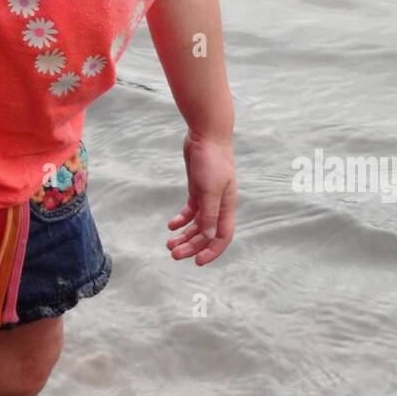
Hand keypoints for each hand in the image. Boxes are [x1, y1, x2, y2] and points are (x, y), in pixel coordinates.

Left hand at [166, 129, 236, 265]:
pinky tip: (171, 225)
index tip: (197, 262)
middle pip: (206, 233)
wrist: (207, 134)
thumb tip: (208, 236)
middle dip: (191, 245)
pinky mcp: (197, 187)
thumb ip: (209, 213)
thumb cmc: (212, 160)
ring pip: (197, 223)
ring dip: (185, 235)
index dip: (212, 251)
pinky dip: (181, 219)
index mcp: (227, 206)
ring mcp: (208, 195)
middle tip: (173, 254)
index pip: (222, 236)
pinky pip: (191, 210)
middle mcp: (219, 204)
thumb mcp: (209, 189)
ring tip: (169, 244)